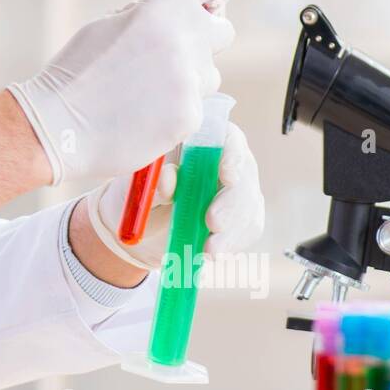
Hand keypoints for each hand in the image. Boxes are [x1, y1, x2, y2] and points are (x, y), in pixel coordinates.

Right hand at [7, 0, 234, 185]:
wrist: (56, 126)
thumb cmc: (76, 71)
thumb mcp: (110, 23)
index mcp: (161, 10)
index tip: (200, 5)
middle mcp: (183, 42)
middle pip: (223, 31)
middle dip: (202, 38)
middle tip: (165, 54)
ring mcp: (190, 82)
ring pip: (210, 73)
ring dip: (188, 77)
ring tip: (143, 91)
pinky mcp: (189, 116)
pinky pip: (196, 105)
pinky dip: (176, 109)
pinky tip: (143, 115)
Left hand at [85, 120, 265, 270]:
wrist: (144, 231)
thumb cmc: (141, 197)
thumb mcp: (139, 190)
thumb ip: (155, 183)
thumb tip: (170, 178)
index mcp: (197, 142)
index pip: (226, 136)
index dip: (232, 153)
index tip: (227, 175)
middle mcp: (224, 159)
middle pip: (244, 170)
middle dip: (232, 199)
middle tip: (213, 222)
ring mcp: (237, 186)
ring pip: (249, 201)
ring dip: (233, 228)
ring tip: (209, 248)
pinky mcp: (243, 214)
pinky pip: (250, 225)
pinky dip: (234, 241)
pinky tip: (214, 252)